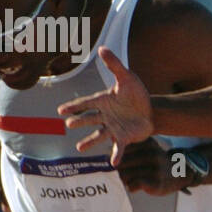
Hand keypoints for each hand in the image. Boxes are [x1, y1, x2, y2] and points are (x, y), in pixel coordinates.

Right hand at [58, 46, 153, 165]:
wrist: (151, 111)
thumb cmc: (136, 94)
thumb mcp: (127, 78)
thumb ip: (114, 65)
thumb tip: (102, 48)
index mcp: (102, 101)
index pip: (85, 104)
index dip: (73, 107)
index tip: (60, 110)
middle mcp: (104, 116)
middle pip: (89, 119)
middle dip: (80, 121)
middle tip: (69, 124)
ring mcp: (113, 128)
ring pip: (99, 135)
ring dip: (90, 141)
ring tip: (80, 148)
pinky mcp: (123, 138)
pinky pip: (118, 147)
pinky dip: (115, 155)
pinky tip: (113, 164)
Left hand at [116, 138, 189, 195]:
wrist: (178, 175)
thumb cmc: (154, 164)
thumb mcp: (147, 150)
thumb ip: (128, 150)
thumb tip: (104, 158)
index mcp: (148, 143)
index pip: (120, 151)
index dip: (117, 159)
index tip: (122, 162)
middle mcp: (152, 153)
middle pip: (120, 163)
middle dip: (120, 171)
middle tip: (125, 174)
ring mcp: (155, 168)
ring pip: (125, 175)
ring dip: (125, 180)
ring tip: (131, 180)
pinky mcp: (156, 182)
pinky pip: (132, 185)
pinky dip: (131, 188)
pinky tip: (136, 186)